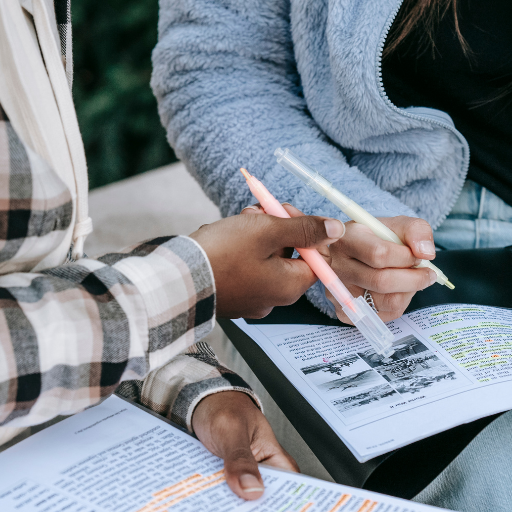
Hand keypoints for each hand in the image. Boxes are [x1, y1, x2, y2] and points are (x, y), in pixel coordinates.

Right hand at [190, 210, 344, 318]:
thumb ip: (304, 228)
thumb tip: (336, 229)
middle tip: (257, 211)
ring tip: (238, 221)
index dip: (303, 229)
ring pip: (266, 260)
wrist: (176, 278)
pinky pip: (246, 270)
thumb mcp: (267, 230)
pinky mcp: (232, 298)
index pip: (316, 256)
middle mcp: (275, 299)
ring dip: (257, 235)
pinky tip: (225, 238)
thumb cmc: (222, 254)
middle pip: (289, 256)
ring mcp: (252, 300)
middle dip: (276, 228)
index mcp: (290, 287)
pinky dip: (240, 251)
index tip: (282, 211)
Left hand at [191, 391, 298, 499]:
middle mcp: (263, 471)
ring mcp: (243, 478)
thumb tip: (251, 489)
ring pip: (240, 502)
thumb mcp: (232, 430)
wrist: (200, 402)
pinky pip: (223, 496)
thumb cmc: (223, 408)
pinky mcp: (225, 480)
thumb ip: (240, 458)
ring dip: (229, 511)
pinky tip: (205, 507)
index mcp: (277, 459)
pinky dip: (215, 501)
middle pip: (262, 503)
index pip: (288, 492)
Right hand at [325, 216, 436, 321]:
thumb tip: (426, 253)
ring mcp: (339, 293)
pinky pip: (385, 315)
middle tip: (428, 273)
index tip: (418, 256)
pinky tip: (398, 290)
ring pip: (388, 301)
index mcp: (346, 239)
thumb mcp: (397, 224)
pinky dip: (400, 303)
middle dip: (415, 279)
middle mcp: (337, 267)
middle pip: (383, 282)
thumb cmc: (378, 238)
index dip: (406, 257)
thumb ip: (416, 230)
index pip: (379, 254)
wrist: (356, 255)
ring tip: (411, 279)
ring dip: (409, 291)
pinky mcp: (345, 312)